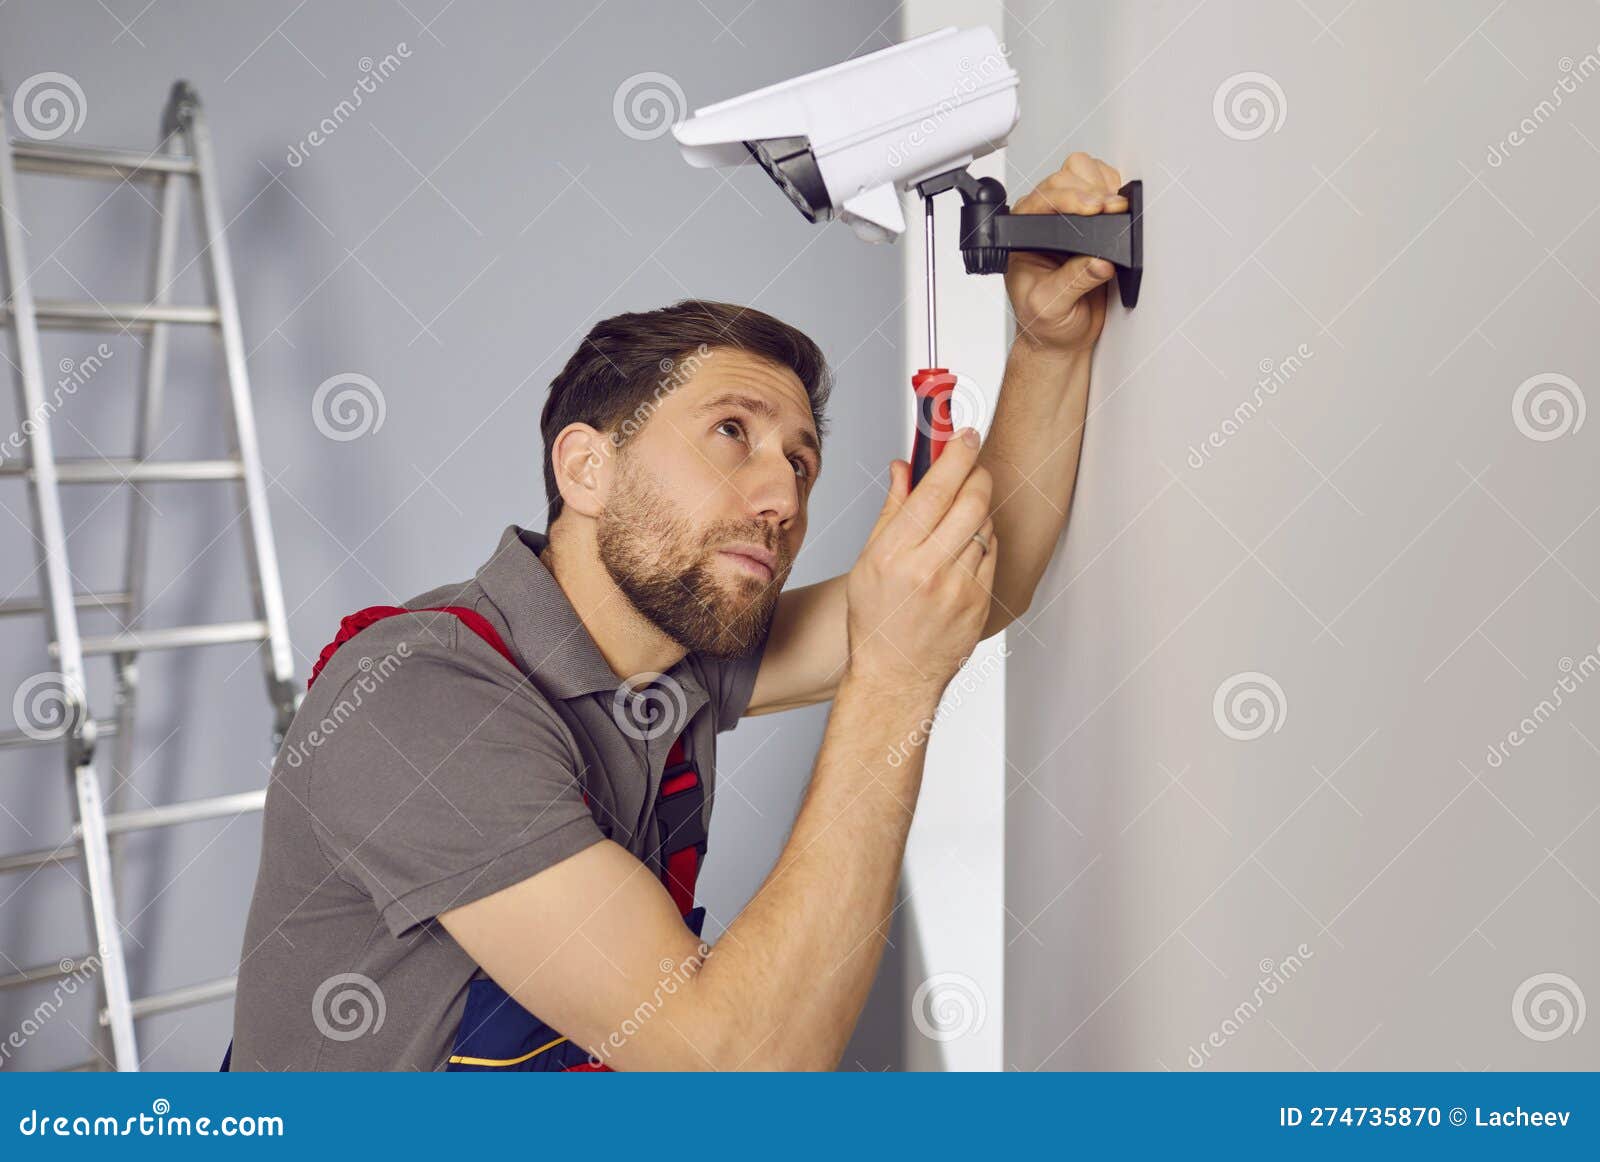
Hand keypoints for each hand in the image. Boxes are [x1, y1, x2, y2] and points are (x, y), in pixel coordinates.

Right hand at [844, 430, 996, 700]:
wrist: (896, 676)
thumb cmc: (876, 620)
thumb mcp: (869, 561)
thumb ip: (892, 510)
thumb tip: (905, 466)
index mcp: (895, 555)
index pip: (936, 490)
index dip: (955, 454)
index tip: (964, 434)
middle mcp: (929, 570)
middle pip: (972, 501)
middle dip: (977, 473)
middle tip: (972, 462)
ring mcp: (960, 589)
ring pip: (985, 525)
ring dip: (979, 507)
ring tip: (959, 513)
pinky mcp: (981, 603)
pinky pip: (991, 554)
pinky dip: (982, 539)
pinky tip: (965, 546)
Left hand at [1004, 152, 1127, 356]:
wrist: (1061, 338)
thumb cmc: (1044, 323)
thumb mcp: (1050, 306)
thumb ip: (1072, 282)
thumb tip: (1098, 262)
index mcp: (1021, 238)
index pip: (1041, 201)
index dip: (1068, 198)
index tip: (1092, 208)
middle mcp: (1042, 224)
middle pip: (1064, 180)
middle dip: (1090, 190)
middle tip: (1109, 209)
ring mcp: (1068, 221)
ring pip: (1084, 177)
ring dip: (1103, 187)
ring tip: (1114, 209)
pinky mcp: (1093, 224)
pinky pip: (1104, 191)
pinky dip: (1115, 192)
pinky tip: (1117, 211)